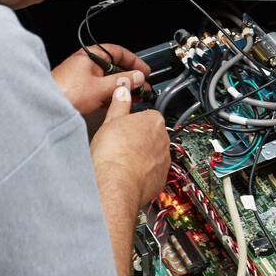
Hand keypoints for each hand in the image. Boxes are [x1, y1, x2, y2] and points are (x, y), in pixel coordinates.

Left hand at [51, 45, 150, 116]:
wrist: (44, 109)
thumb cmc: (64, 93)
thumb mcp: (99, 87)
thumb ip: (121, 81)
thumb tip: (137, 77)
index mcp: (90, 55)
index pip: (118, 52)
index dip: (134, 61)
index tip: (144, 71)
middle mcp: (86, 63)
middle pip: (114, 67)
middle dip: (129, 78)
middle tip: (141, 87)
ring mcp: (82, 77)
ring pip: (107, 80)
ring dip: (120, 89)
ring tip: (132, 98)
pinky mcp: (79, 90)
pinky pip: (100, 89)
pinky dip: (110, 95)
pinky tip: (117, 104)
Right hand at [91, 88, 170, 207]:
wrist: (115, 185)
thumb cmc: (112, 154)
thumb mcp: (110, 121)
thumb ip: (119, 104)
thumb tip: (122, 91)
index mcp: (153, 120)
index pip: (148, 114)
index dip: (134, 121)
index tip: (125, 126)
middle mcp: (163, 139)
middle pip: (153, 134)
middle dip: (140, 138)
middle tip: (121, 143)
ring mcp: (164, 160)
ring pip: (154, 153)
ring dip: (143, 155)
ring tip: (123, 160)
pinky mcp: (161, 178)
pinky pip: (154, 172)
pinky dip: (144, 172)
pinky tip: (128, 173)